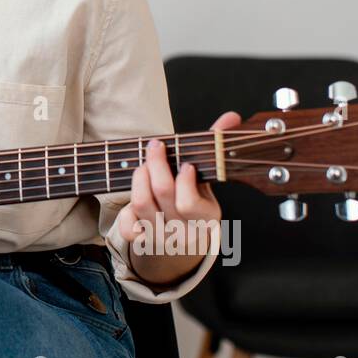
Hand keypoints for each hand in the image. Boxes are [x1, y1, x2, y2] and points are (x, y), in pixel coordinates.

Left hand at [117, 110, 237, 287]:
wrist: (185, 240)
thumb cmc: (195, 200)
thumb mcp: (208, 179)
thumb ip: (216, 146)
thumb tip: (231, 116)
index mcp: (206, 217)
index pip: (188, 203)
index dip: (184, 181)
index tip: (185, 165)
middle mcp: (184, 231)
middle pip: (162, 193)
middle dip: (156, 163)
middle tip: (155, 147)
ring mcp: (161, 238)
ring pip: (141, 203)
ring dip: (139, 178)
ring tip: (144, 166)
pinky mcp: (141, 241)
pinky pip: (128, 226)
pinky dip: (126, 211)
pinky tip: (136, 197)